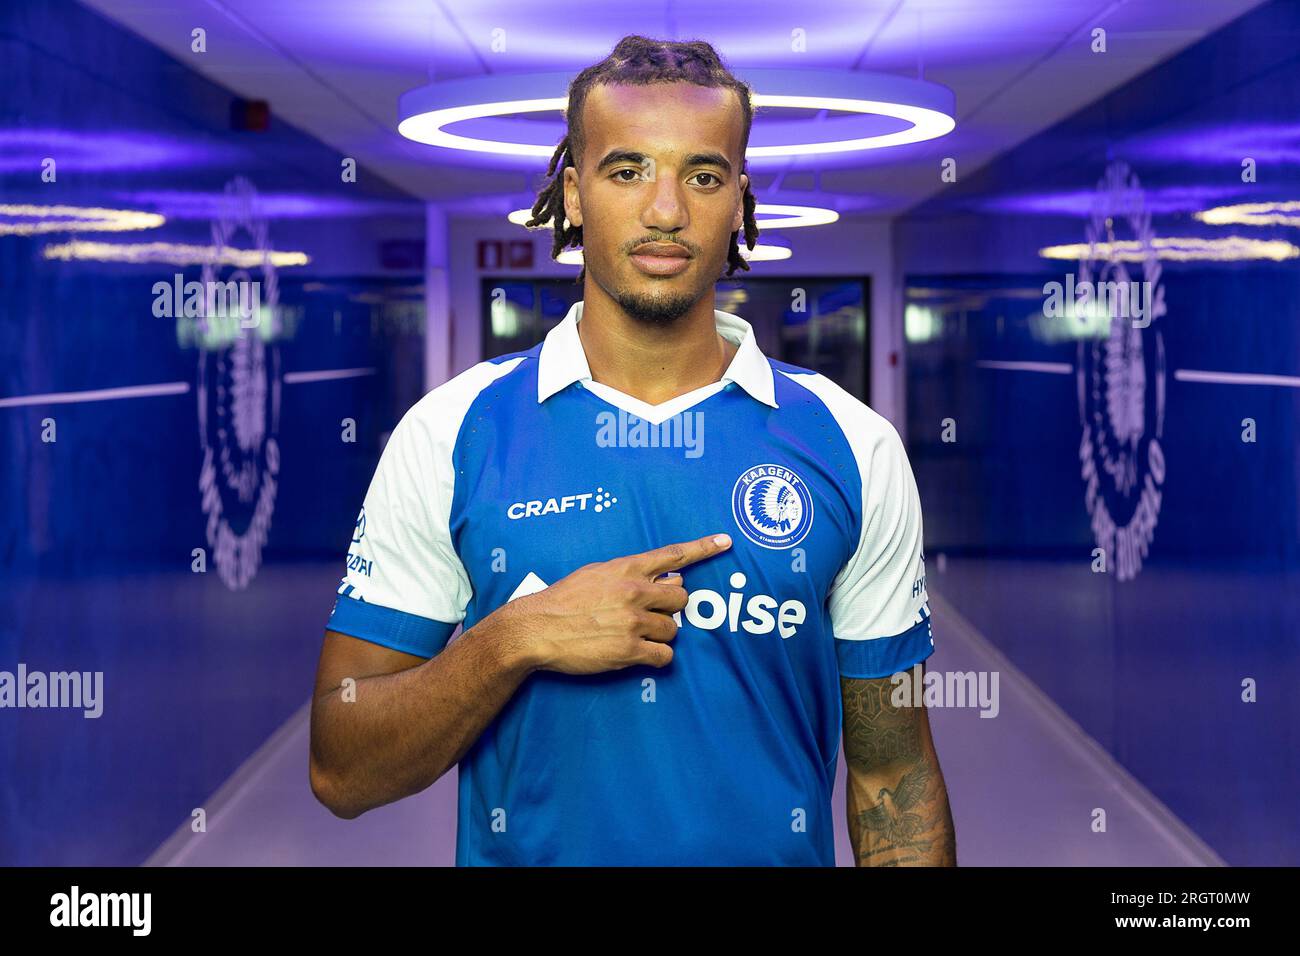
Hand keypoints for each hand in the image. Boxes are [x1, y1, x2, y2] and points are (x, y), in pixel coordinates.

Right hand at [511, 533, 732, 674]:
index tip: (726, 541)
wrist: (536, 628)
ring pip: (674, 629)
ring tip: (635, 636)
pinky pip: (664, 655)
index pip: (673, 554)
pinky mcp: (630, 650)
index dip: (704, 547)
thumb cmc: (563, 600)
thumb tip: (667, 577)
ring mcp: (633, 622)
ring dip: (661, 635)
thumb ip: (631, 573)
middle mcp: (635, 592)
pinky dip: (657, 657)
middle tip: (649, 615)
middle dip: (671, 609)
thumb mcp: (596, 573)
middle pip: (681, 599)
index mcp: (626, 569)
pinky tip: (641, 655)